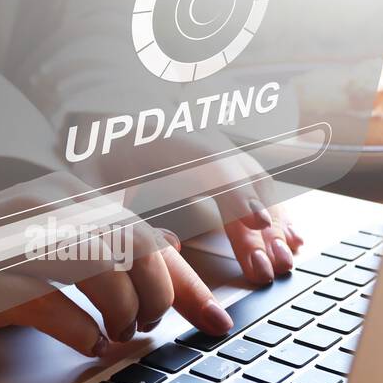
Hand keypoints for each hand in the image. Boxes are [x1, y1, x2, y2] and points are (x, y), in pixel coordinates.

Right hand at [0, 171, 234, 356]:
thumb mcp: (44, 230)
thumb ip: (100, 238)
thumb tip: (168, 251)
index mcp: (66, 196)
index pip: (147, 230)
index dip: (185, 278)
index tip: (209, 316)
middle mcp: (49, 210)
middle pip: (137, 249)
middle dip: (159, 296)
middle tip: (147, 324)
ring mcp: (21, 244)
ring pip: (107, 274)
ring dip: (124, 315)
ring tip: (117, 334)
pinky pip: (62, 312)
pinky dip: (85, 336)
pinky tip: (86, 343)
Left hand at [87, 126, 303, 285]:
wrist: (107, 113)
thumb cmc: (98, 148)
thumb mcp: (91, 176)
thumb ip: (116, 208)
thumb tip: (163, 244)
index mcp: (166, 139)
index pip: (212, 163)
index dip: (236, 193)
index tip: (254, 222)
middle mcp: (202, 141)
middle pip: (243, 181)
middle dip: (260, 227)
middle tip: (265, 269)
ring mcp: (219, 149)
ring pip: (258, 185)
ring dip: (274, 225)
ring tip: (284, 262)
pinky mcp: (227, 162)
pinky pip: (261, 187)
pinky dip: (277, 214)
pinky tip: (291, 239)